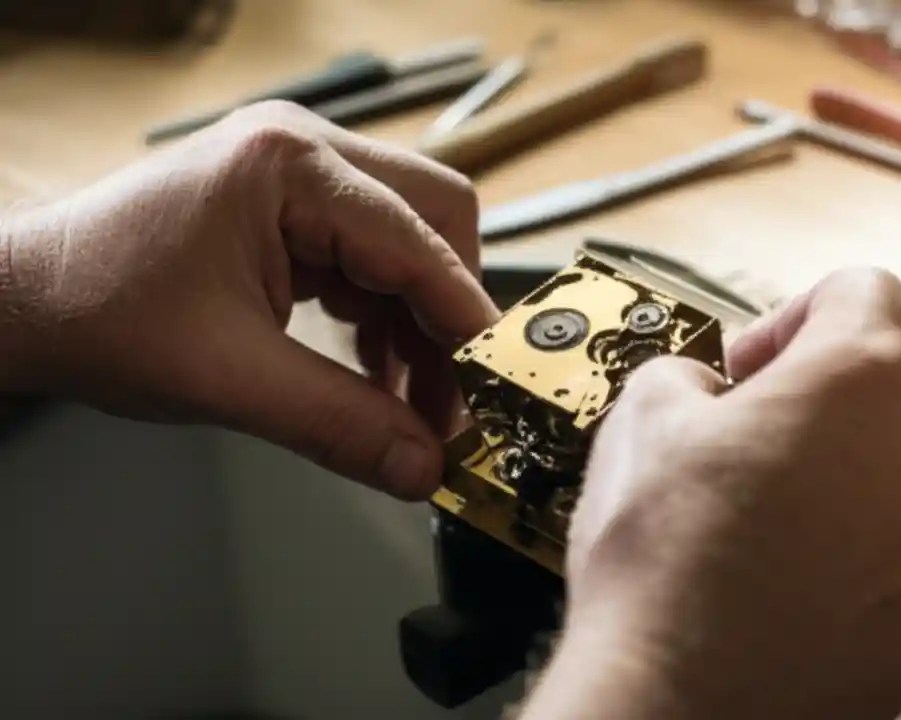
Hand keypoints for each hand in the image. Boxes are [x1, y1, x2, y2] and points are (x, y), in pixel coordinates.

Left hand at [0, 101, 496, 498]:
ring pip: (410, 242)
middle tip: (457, 392)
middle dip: (450, 312)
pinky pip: (372, 258)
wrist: (27, 303)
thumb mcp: (227, 379)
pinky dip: (386, 320)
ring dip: (421, 325)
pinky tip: (381, 379)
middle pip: (435, 219)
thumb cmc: (99, 312)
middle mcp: (304, 154)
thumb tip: (423, 466)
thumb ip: (338, 424)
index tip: (498, 383)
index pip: (417, 239)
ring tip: (418, 407)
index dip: (465, 317)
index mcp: (288, 168)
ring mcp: (299, 178)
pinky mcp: (292, 210)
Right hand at [523, 268, 900, 718]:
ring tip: (797, 499)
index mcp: (862, 377)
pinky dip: (883, 540)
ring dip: (881, 458)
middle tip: (811, 402)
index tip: (754, 364)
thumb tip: (706, 391)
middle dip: (886, 361)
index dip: (798, 312)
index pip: (868, 288)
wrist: (685, 698)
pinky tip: (812, 570)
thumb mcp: (643, 419)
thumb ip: (689, 374)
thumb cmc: (666, 558)